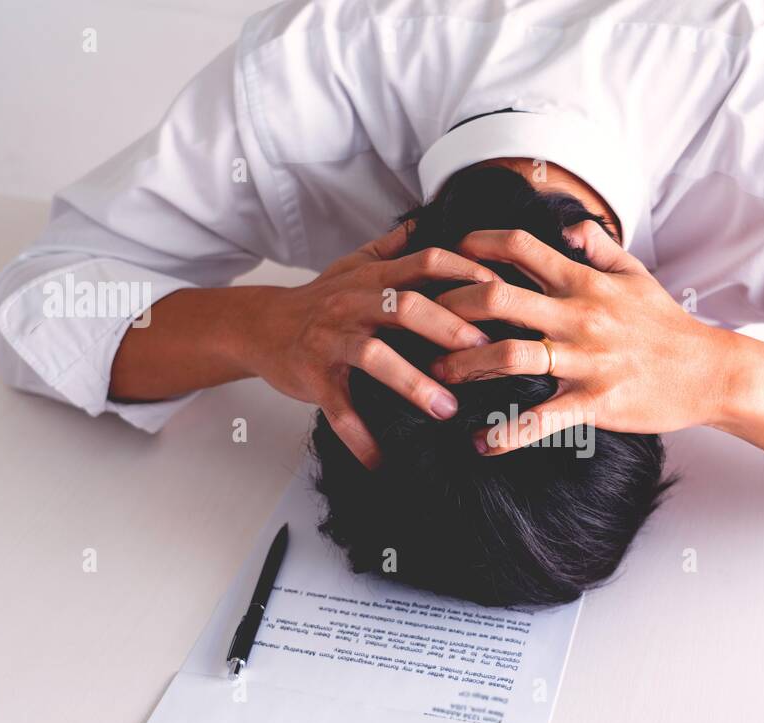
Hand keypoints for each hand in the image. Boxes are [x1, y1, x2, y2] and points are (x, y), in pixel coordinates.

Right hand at [249, 225, 497, 466]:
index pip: (426, 263)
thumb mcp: (354, 266)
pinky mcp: (313, 379)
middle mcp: (353, 305)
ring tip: (448, 410)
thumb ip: (394, 248)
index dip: (466, 272)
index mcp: (373, 279)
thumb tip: (430, 220)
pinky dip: (363, 437)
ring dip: (414, 384)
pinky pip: (341, 410)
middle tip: (486, 353)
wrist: (260, 327)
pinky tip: (386, 460)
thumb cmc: (320, 300)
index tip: (503, 293)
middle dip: (449, 329)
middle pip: (407, 307)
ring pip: (375, 357)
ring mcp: (332, 342)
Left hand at [428, 220, 731, 452]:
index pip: (521, 248)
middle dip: (451, 307)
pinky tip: (480, 444)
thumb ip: (600, 247)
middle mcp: (579, 316)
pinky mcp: (595, 403)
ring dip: (464, 368)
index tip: (448, 256)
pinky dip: (506, 434)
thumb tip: (570, 227)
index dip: (477, 245)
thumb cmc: (668, 326)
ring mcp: (586, 361)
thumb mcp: (637, 276)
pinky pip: (542, 419)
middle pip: (498, 298)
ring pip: (510, 356)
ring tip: (436, 379)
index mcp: (585, 282)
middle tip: (421, 322)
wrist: (710, 371)